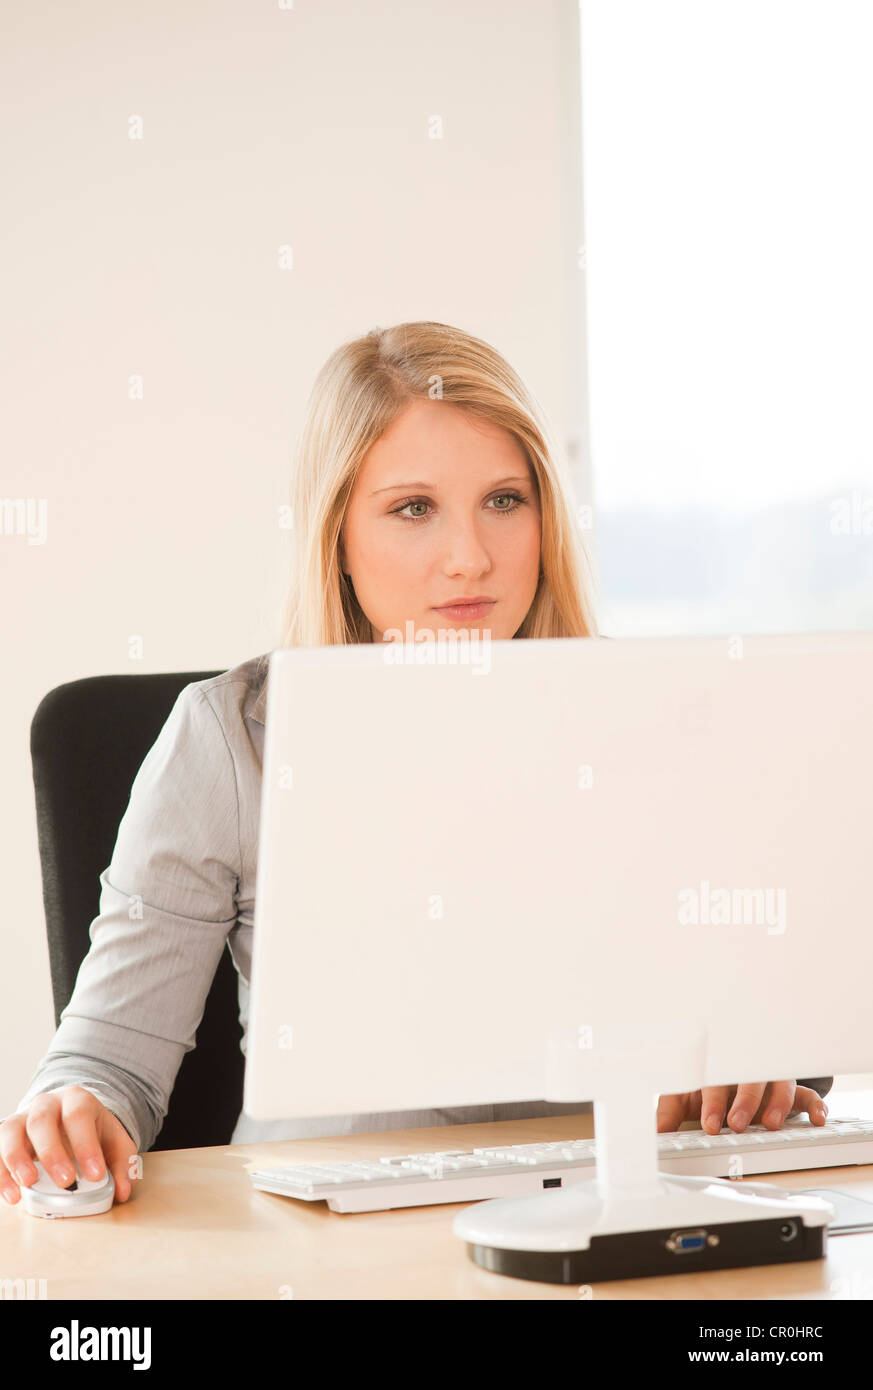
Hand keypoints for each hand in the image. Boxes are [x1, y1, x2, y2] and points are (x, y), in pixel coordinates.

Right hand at [0, 1086, 137, 1204]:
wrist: (71, 1121)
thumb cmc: (93, 1133)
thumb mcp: (115, 1143)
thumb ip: (122, 1165)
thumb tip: (123, 1190)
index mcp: (77, 1100)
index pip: (79, 1115)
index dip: (86, 1145)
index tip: (95, 1175)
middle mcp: (46, 1104)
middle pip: (42, 1120)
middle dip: (52, 1152)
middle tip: (65, 1181)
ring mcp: (22, 1119)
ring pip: (11, 1130)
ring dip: (17, 1159)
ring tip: (28, 1184)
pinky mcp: (6, 1138)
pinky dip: (1, 1174)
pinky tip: (11, 1196)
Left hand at [656, 1081, 828, 1134]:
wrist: (728, 1074)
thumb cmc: (706, 1085)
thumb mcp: (684, 1096)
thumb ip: (670, 1112)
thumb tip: (655, 1132)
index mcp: (717, 1070)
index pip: (715, 1081)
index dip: (712, 1102)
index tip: (710, 1124)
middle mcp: (745, 1074)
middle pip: (748, 1079)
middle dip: (743, 1101)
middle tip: (737, 1124)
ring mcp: (769, 1082)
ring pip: (779, 1083)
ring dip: (777, 1102)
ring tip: (770, 1123)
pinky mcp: (791, 1093)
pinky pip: (808, 1095)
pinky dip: (815, 1105)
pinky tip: (817, 1118)